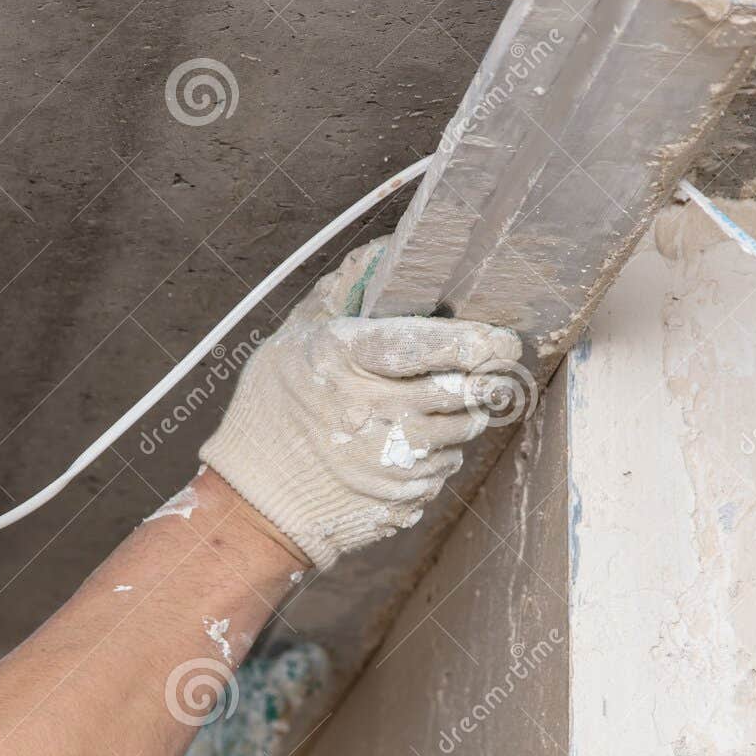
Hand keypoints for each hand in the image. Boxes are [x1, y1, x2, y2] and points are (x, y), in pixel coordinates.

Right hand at [200, 240, 522, 567]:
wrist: (256, 503)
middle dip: (487, 379)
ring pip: (461, 430)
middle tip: (499, 369)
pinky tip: (416, 444)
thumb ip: (338, 295)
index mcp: (344, 363)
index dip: (471, 340)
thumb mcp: (289, 342)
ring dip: (467, 416)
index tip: (499, 339)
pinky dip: (441, 453)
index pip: (424, 344)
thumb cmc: (270, 413)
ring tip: (452, 404)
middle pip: (459, 390)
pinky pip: (445, 467)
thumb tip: (382, 252)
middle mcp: (372, 411)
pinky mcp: (403, 497)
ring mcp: (390, 461)